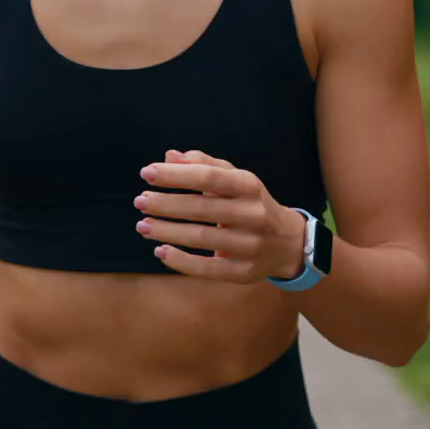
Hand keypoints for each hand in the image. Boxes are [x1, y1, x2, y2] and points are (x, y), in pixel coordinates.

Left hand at [134, 149, 308, 282]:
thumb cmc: (251, 203)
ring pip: (202, 239)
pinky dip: (181, 261)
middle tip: (140, 201)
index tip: (147, 173)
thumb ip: (203, 165)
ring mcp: (250, 246)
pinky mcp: (244, 272)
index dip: (176, 176)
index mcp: (249, 186)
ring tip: (143, 226)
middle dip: (166, 205)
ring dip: (168, 232)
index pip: (209, 178)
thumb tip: (169, 156)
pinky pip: (208, 269)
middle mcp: (253, 214)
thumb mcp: (236, 178)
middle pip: (202, 209)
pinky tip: (160, 251)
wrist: (289, 242)